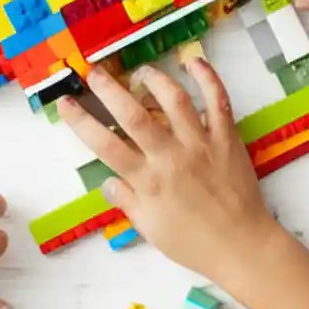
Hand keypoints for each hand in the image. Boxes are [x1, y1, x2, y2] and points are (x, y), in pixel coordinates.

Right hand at [57, 61, 279, 282]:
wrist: (242, 246)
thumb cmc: (194, 243)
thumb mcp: (151, 229)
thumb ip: (127, 201)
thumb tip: (107, 181)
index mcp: (148, 181)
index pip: (105, 145)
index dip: (81, 121)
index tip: (66, 102)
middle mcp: (171, 157)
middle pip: (133, 115)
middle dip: (109, 89)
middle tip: (93, 72)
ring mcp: (200, 144)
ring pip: (175, 99)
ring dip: (155, 79)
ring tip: (141, 72)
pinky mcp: (226, 138)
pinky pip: (218, 100)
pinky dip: (207, 77)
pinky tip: (192, 62)